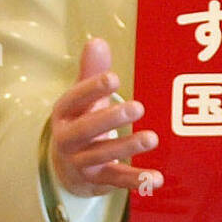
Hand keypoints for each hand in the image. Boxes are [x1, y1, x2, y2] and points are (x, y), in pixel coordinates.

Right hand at [49, 37, 161, 196]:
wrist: (67, 167)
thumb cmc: (82, 120)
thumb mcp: (83, 97)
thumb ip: (92, 70)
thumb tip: (97, 41)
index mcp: (64, 113)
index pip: (74, 99)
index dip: (92, 89)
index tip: (115, 79)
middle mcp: (67, 139)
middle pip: (86, 129)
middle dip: (110, 118)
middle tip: (137, 107)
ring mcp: (81, 161)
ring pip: (103, 154)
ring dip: (128, 146)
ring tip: (152, 138)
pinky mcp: (97, 180)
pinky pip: (117, 179)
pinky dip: (137, 180)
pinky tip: (157, 178)